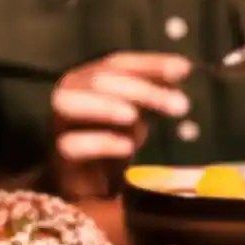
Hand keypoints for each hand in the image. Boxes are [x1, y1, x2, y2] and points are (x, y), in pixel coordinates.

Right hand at [51, 52, 190, 198]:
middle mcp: (70, 93)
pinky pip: (71, 144)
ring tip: (134, 116)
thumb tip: (181, 69)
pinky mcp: (62, 156)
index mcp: (89, 77)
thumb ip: (154, 90)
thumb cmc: (114, 136)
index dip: (150, 63)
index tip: (183, 69)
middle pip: (98, 80)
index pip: (118, 62)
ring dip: (105, 106)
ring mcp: (61, 124)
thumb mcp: (137, 110)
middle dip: (139, 89)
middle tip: (179, 105)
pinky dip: (100, 142)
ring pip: (70, 104)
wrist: (88, 182)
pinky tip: (126, 147)